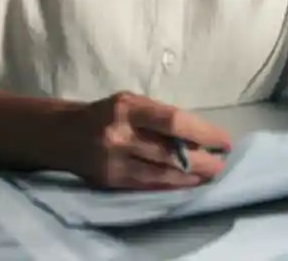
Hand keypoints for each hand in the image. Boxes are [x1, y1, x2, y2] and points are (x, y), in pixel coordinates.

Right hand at [65, 91, 232, 189]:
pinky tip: (189, 182)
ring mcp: (114, 161)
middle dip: (202, 158)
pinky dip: (173, 184)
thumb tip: (199, 134)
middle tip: (222, 161)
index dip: (203, 132)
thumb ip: (160, 116)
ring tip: (211, 172)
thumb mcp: (131, 102)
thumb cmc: (107, 113)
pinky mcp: (111, 181)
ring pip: (162, 173)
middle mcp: (119, 135)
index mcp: (127, 108)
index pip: (173, 121)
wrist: (64, 134)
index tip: (223, 140)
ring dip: (192, 175)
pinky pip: (149, 184)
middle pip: (170, 152)